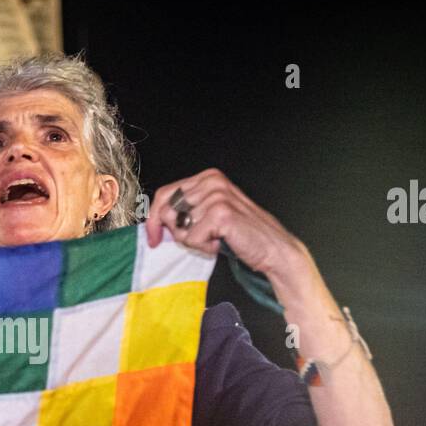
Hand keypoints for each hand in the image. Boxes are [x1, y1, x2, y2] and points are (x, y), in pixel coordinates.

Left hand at [145, 168, 307, 278]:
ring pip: (179, 227)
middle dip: (177, 232)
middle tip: (200, 239)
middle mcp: (211, 181)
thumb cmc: (241, 235)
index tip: (153, 238)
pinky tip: (221, 243)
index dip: (154, 219)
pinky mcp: (220, 213)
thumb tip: (155, 222)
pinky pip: (191, 238)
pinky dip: (204, 248)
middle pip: (167, 210)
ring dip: (194, 241)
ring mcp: (216, 195)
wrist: (273, 249)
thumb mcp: (209, 215)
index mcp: (207, 177)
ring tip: (215, 239)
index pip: (164, 193)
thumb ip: (186, 210)